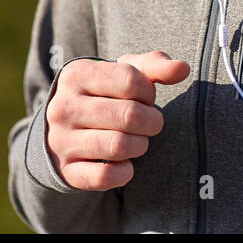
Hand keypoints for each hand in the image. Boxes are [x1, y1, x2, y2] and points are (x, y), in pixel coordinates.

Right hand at [45, 50, 189, 190]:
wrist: (60, 129)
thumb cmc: (102, 95)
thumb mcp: (121, 72)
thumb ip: (154, 66)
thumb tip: (182, 69)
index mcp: (76, 75)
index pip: (130, 80)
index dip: (148, 92)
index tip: (145, 98)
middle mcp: (64, 107)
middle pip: (129, 114)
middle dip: (151, 121)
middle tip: (149, 123)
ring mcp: (62, 140)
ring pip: (119, 146)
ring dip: (140, 145)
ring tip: (137, 140)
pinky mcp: (67, 171)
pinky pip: (106, 176)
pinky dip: (125, 172)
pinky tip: (124, 163)